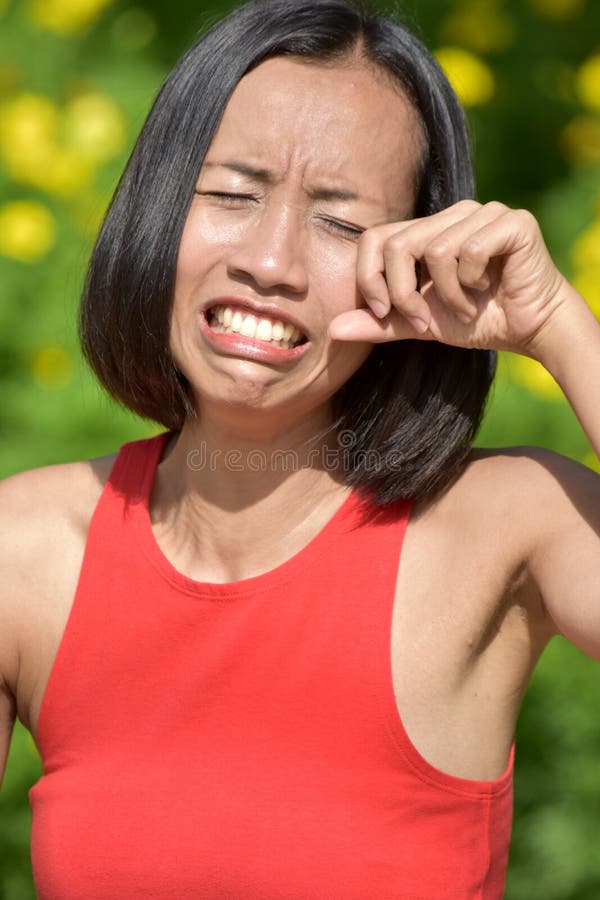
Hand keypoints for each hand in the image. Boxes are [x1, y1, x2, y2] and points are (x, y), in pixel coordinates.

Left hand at [329, 200, 577, 358]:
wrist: (529, 330)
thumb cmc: (477, 321)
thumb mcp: (420, 323)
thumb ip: (380, 322)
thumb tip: (333, 330)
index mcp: (426, 231)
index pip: (374, 239)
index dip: (370, 279)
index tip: (384, 313)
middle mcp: (452, 215)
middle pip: (397, 245)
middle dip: (404, 293)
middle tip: (423, 320)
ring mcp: (483, 213)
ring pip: (434, 250)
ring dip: (445, 295)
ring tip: (465, 306)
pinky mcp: (511, 222)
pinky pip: (468, 250)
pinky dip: (470, 283)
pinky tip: (487, 290)